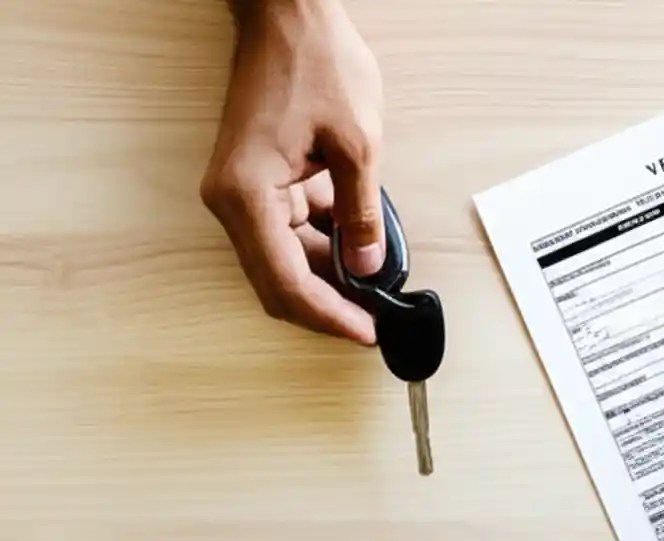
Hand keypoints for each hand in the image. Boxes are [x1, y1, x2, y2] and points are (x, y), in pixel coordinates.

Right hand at [201, 0, 384, 344]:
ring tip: (376, 289)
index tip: (364, 332)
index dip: (328, 315)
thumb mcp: (357, 145)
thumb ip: (361, 214)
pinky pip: (288, 232)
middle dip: (327, 306)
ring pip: (284, 260)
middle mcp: (232, 200)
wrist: (288, 15)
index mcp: (246, 194)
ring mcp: (242, 193)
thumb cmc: (315, 63)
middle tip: (372, 322)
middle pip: (278, 280)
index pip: (286, 280)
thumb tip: (367, 265)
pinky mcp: (257, 183)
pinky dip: (323, 246)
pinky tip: (360, 251)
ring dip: (328, 277)